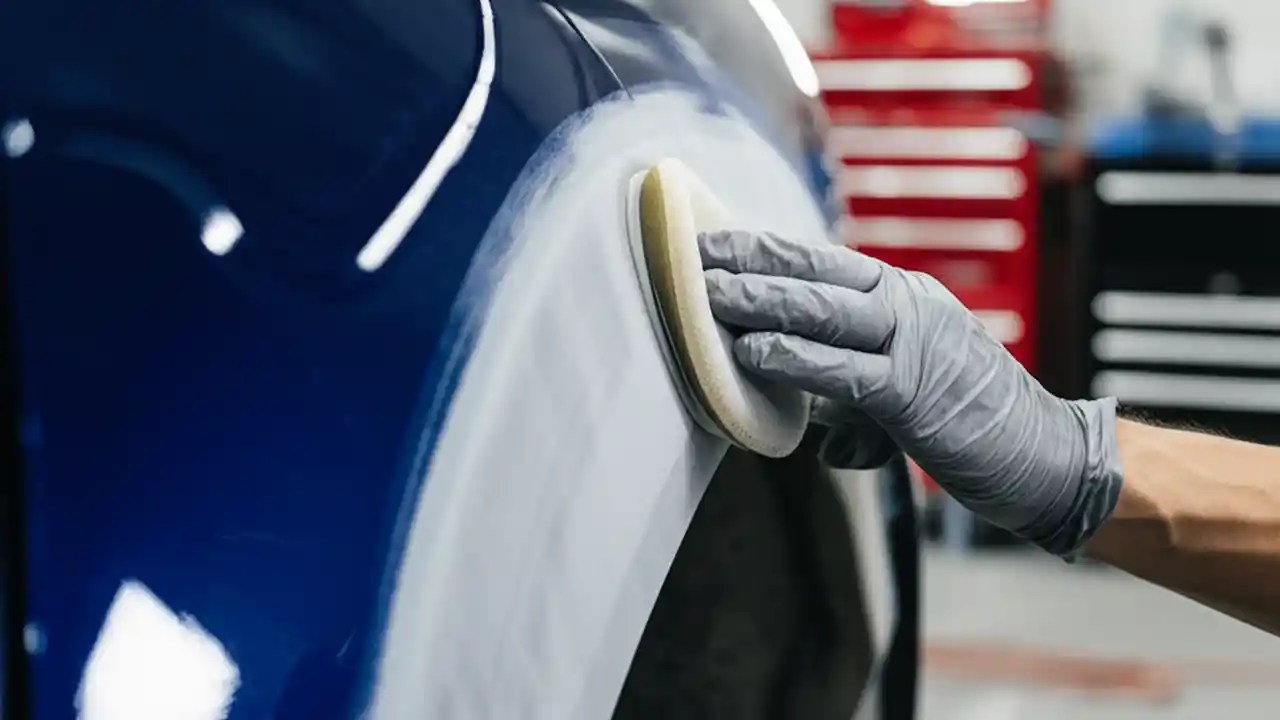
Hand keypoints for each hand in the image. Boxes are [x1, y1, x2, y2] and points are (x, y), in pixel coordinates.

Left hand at [699, 230, 1122, 555]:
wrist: (1047, 456)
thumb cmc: (971, 422)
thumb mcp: (905, 386)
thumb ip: (853, 387)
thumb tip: (806, 415)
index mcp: (903, 295)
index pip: (823, 260)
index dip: (767, 247)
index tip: (715, 239)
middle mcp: (906, 304)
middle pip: (814, 269)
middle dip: (749, 258)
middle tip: (692, 250)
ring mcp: (913, 343)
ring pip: (821, 308)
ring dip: (758, 298)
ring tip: (705, 293)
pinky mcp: (912, 392)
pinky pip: (840, 369)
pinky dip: (792, 358)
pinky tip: (751, 353)